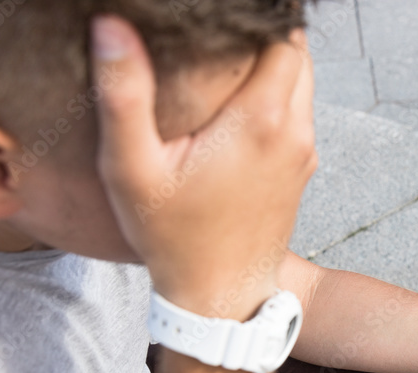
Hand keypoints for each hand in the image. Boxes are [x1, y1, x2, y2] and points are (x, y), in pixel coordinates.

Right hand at [90, 16, 317, 318]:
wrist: (221, 299)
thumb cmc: (175, 239)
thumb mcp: (133, 169)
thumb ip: (124, 95)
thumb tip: (113, 28)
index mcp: (262, 121)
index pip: (282, 37)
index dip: (254, 19)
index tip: (215, 21)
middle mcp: (295, 132)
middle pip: (297, 54)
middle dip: (262, 36)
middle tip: (216, 38)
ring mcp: (303, 153)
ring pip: (301, 83)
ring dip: (271, 66)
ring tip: (221, 66)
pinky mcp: (301, 170)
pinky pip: (298, 114)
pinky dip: (276, 97)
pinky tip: (234, 107)